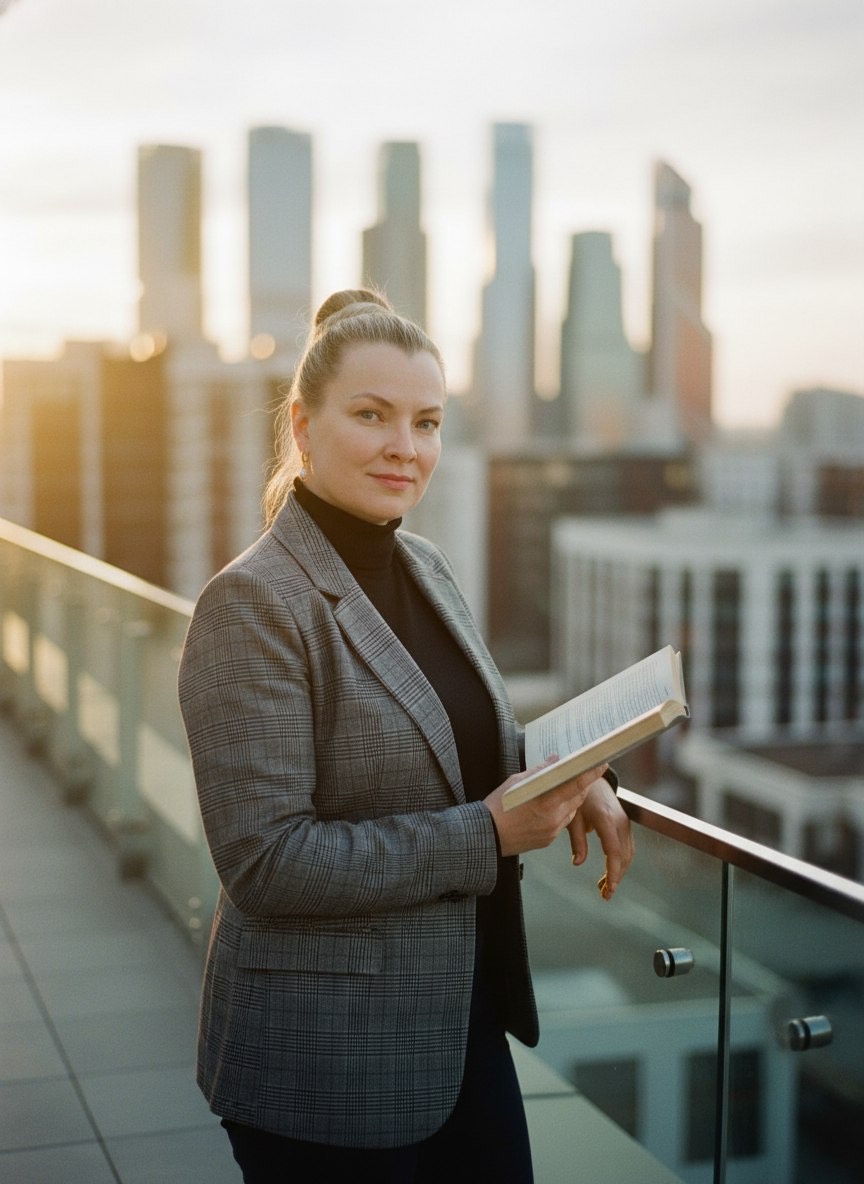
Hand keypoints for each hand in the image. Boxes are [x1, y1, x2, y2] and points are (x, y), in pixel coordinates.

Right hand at [483, 759, 608, 857]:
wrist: (486, 836)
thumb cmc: (497, 808)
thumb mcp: (515, 782)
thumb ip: (539, 771)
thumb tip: (555, 761)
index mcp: (545, 802)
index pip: (576, 785)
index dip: (591, 774)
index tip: (601, 764)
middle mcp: (553, 819)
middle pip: (577, 798)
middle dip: (581, 784)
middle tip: (583, 772)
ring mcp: (552, 832)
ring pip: (571, 811)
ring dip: (571, 798)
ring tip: (564, 787)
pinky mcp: (548, 840)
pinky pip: (561, 822)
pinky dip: (560, 811)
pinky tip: (550, 805)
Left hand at [568, 777, 633, 899]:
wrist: (592, 776)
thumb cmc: (579, 795)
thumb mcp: (573, 817)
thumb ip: (577, 841)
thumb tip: (577, 863)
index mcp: (606, 819)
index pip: (614, 852)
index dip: (613, 872)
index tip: (609, 889)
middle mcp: (619, 821)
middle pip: (624, 856)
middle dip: (616, 877)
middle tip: (605, 894)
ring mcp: (624, 821)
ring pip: (628, 853)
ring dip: (620, 871)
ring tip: (606, 887)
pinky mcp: (624, 823)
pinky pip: (627, 846)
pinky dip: (621, 862)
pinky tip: (611, 872)